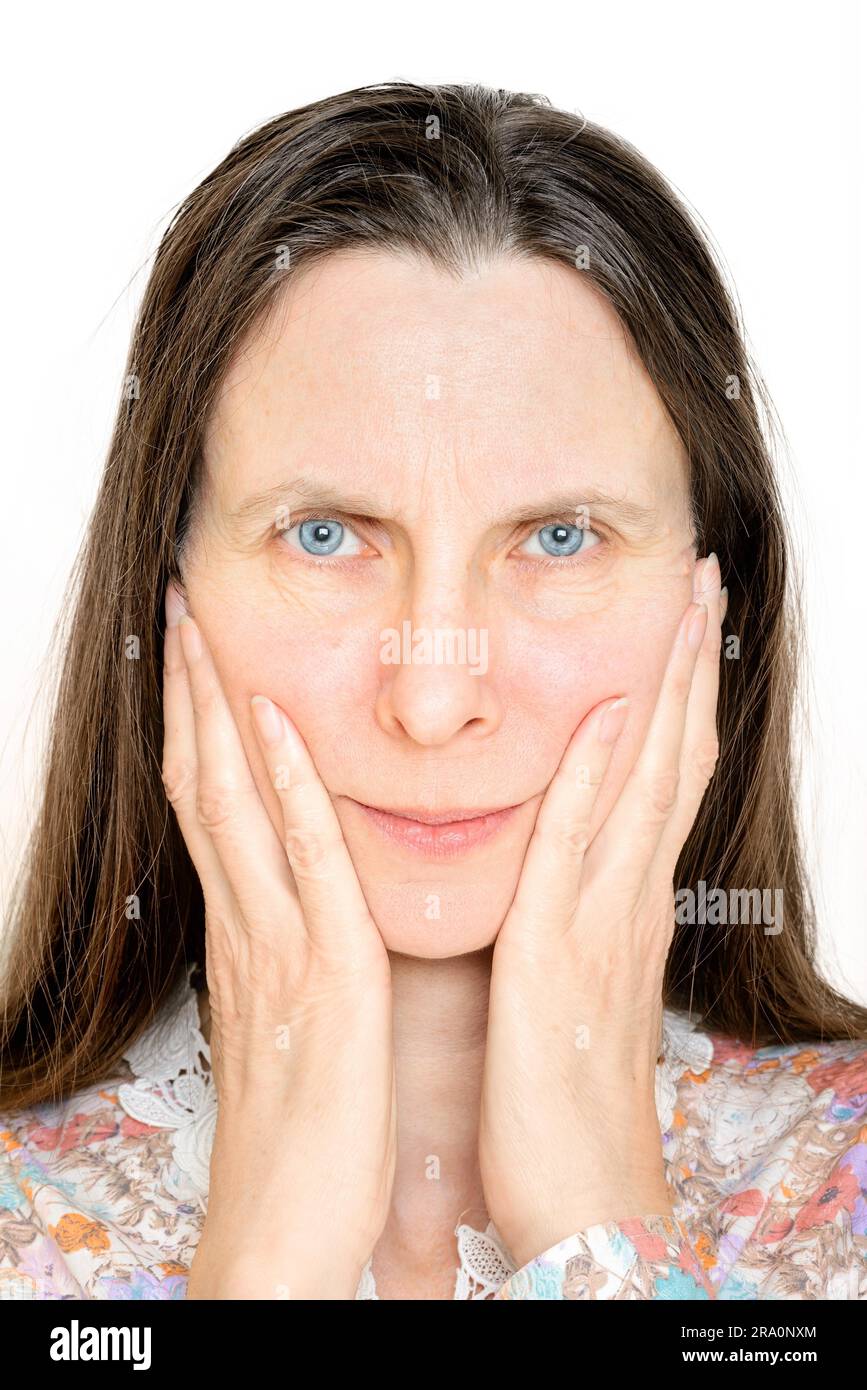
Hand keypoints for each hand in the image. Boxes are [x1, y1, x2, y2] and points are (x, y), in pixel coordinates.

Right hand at [161, 580, 395, 1297]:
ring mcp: (277, 943)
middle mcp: (250, 923)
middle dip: (190, 691)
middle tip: (182, 609)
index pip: (212, 805)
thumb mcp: (294, 1019)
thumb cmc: (304, 1132)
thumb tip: (300, 901)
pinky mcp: (322, 974)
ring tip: (204, 629)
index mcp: (250, 932)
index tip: (195, 655)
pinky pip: (301, 863)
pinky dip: (283, 788)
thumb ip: (292, 952)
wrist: (289, 1226)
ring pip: (232, 802)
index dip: (198, 725)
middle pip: (204, 783)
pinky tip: (274, 724)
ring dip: (218, 709)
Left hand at [479, 554, 722, 1268]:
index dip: (680, 695)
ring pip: (646, 781)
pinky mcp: (558, 953)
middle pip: (674, 757)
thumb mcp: (575, 978)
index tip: (684, 621)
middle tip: (702, 579)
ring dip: (663, 689)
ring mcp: (602, 919)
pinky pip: (579, 848)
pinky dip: (596, 776)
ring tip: (681, 609)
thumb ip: (575, 909)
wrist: (584, 1191)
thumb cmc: (566, 1093)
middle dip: (689, 663)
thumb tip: (569, 854)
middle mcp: (628, 896)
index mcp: (626, 900)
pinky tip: (606, 714)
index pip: (666, 775)